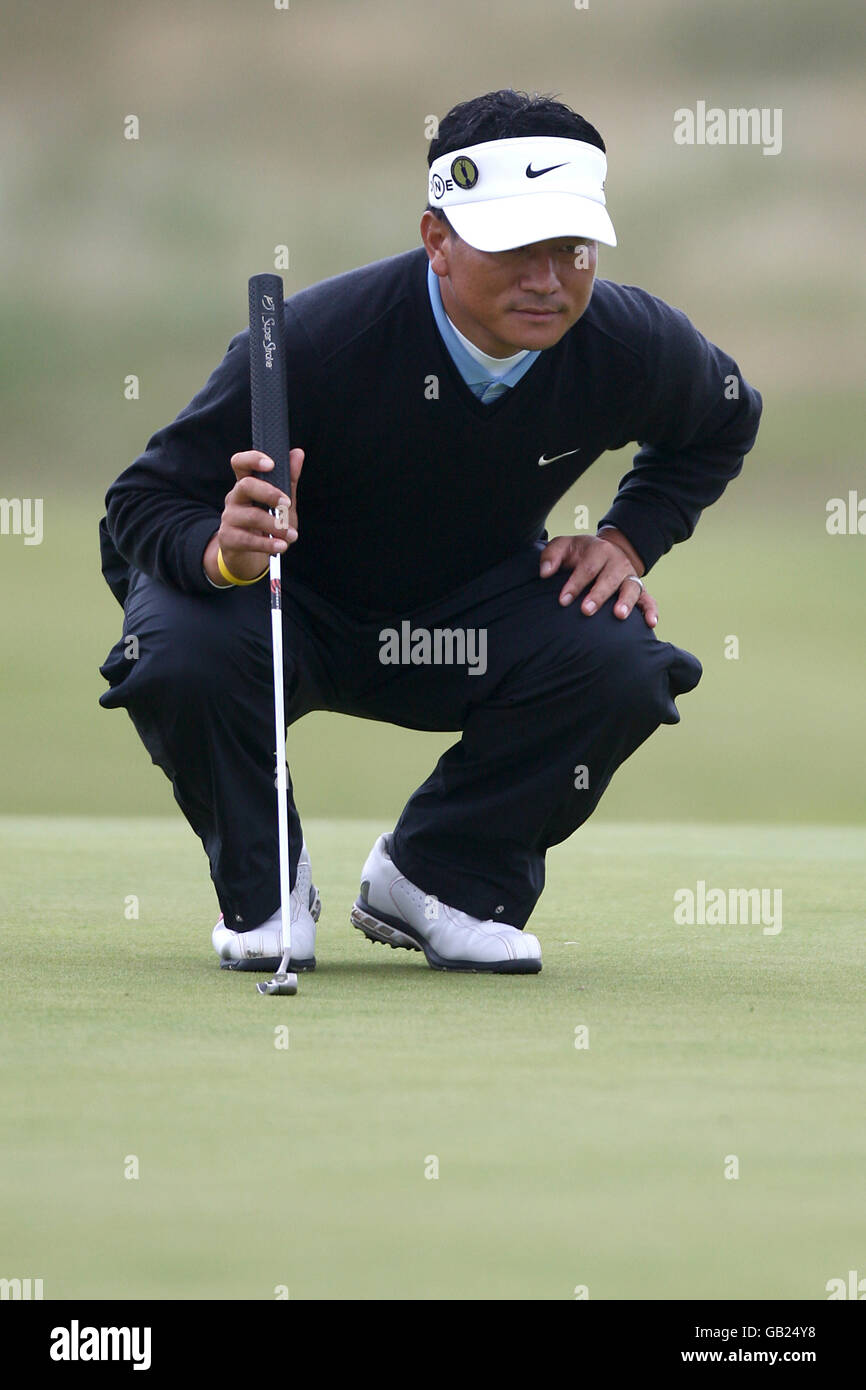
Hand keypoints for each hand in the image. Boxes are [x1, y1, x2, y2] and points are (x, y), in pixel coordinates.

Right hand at [204, 448, 303, 584]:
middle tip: (287, 504)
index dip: (253, 459)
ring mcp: (229, 518)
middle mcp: (234, 498)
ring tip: (291, 534)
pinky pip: (248, 539)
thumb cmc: (267, 526)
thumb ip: (289, 481)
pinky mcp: (228, 538)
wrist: (250, 557)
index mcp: (246, 484)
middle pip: (246, 485)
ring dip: (276, 525)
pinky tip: (282, 545)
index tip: (271, 464)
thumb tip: (297, 453)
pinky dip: (268, 544)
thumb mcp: (282, 504)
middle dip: (270, 493)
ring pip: (251, 515)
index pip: (240, 463)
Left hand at [539, 532, 657, 627]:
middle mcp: (617, 562)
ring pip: (631, 588)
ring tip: (619, 615)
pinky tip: (650, 623)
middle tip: (586, 610)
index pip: (587, 567)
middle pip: (609, 578)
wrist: (605, 552)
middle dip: (598, 595)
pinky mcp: (640, 589)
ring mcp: (630, 576)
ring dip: (626, 601)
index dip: (575, 584)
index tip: (563, 600)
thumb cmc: (580, 554)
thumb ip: (551, 556)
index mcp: (599, 551)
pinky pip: (649, 599)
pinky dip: (651, 610)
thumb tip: (544, 572)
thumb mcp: (565, 547)